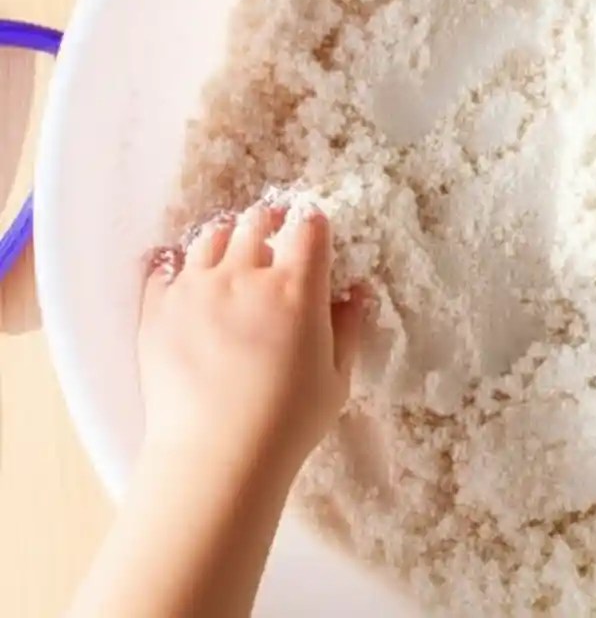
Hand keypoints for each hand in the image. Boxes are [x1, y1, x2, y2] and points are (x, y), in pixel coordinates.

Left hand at [138, 205, 360, 471]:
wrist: (217, 453)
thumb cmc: (289, 421)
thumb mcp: (338, 378)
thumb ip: (348, 327)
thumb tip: (356, 292)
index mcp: (296, 288)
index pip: (308, 228)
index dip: (312, 224)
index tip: (312, 231)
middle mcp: (244, 275)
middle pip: (256, 222)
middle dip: (269, 223)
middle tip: (272, 236)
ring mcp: (195, 287)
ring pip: (211, 237)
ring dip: (226, 238)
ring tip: (230, 256)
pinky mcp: (157, 307)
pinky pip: (165, 266)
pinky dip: (180, 263)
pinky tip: (188, 278)